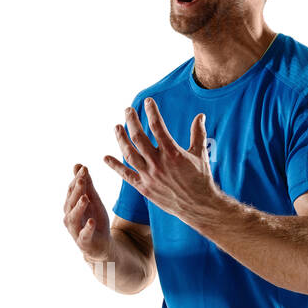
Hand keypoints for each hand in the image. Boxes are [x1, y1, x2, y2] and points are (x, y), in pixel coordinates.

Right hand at [62, 163, 111, 260]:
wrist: (102, 245)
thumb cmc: (95, 220)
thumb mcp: (93, 200)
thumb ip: (86, 184)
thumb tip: (78, 164)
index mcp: (71, 205)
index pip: (72, 190)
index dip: (77, 179)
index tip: (84, 168)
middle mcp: (70, 216)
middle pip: (70, 202)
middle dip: (76, 190)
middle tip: (81, 179)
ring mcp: (75, 230)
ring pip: (73, 218)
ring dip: (78, 207)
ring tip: (85, 198)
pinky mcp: (84, 242)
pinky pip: (84, 235)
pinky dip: (87, 228)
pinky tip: (91, 221)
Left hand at [103, 98, 218, 222]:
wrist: (199, 206)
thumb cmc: (201, 179)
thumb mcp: (201, 154)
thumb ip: (198, 134)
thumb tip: (200, 116)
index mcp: (172, 152)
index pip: (158, 126)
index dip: (151, 112)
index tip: (148, 102)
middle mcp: (158, 163)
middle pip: (139, 137)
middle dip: (132, 121)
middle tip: (128, 110)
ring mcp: (149, 175)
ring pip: (129, 154)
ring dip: (121, 139)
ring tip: (117, 127)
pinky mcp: (144, 187)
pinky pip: (126, 175)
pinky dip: (115, 166)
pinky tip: (106, 157)